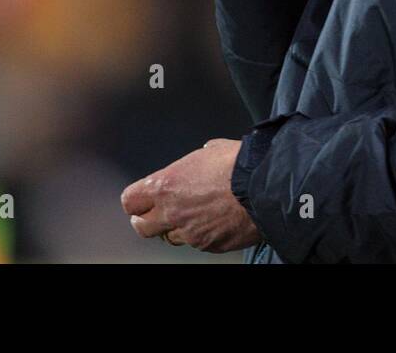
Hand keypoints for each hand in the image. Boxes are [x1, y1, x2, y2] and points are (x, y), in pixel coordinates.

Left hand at [120, 139, 262, 252]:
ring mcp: (190, 233)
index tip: (142, 198)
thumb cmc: (239, 163)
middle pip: (141, 227)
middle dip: (147, 220)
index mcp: (165, 185)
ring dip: (178, 228)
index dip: (136, 200)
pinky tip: (216, 220)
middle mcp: (172, 212)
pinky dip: (203, 234)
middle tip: (157, 214)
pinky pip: (198, 243)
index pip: (130, 201)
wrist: (265, 186)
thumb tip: (202, 157)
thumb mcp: (210, 150)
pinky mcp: (208, 245)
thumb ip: (194, 162)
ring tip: (195, 215)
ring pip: (171, 237)